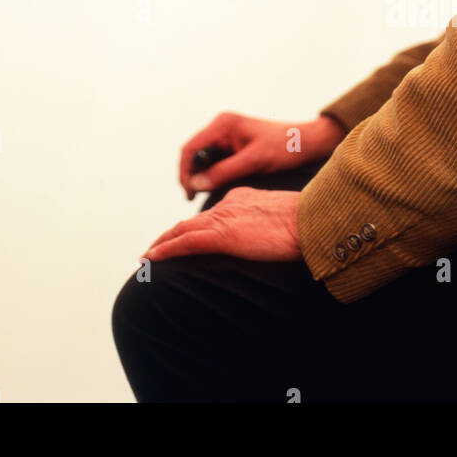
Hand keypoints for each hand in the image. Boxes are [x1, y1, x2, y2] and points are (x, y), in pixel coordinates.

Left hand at [143, 188, 301, 262]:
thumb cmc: (303, 224)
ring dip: (162, 243)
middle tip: (154, 248)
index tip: (182, 237)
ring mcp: (223, 219)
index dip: (192, 227)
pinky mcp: (222, 235)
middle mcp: (226, 205)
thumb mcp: (279, 220)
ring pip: (182, 231)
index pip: (209, 215)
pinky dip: (166, 249)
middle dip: (170, 235)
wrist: (308, 221)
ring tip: (148, 255)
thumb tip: (265, 238)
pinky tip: (152, 257)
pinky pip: (185, 242)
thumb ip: (265, 225)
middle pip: (190, 222)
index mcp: (240, 199)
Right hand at [179, 112, 345, 200]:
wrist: (306, 142)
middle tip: (192, 197)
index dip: (185, 171)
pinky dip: (212, 173)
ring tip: (201, 195)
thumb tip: (196, 183)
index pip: (191, 147)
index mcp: (223, 124)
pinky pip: (215, 160)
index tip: (188, 192)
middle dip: (191, 174)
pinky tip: (214, 187)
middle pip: (194, 152)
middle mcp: (221, 127)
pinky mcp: (233, 145)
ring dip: (201, 175)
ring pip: (204, 158)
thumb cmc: (284, 147)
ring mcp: (227, 135)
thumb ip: (223, 172)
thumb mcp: (254, 161)